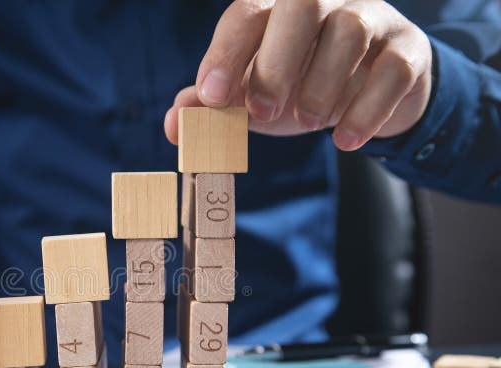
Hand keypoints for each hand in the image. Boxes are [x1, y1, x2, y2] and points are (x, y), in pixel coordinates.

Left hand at [165, 0, 431, 150]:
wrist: (369, 95)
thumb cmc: (298, 88)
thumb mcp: (251, 98)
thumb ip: (213, 106)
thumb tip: (174, 123)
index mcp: (278, 7)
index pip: (248, 12)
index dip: (226, 53)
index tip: (212, 97)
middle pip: (302, 4)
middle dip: (276, 62)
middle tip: (262, 112)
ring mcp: (372, 18)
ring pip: (350, 30)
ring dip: (321, 84)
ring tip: (307, 122)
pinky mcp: (406, 50)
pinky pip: (392, 70)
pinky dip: (366, 109)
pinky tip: (345, 140)